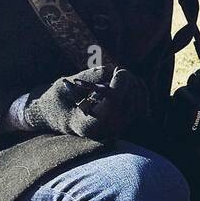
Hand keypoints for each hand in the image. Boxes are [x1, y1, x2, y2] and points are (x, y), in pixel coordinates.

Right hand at [24, 65, 149, 139]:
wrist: (58, 116)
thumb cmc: (57, 100)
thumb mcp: (63, 86)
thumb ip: (87, 78)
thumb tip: (109, 70)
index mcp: (87, 125)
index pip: (112, 104)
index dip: (118, 84)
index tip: (117, 69)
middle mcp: (105, 131)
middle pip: (128, 100)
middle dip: (125, 80)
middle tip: (116, 70)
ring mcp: (118, 129)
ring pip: (138, 101)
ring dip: (131, 83)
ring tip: (118, 76)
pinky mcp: (126, 123)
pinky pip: (142, 103)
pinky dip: (138, 88)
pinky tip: (127, 81)